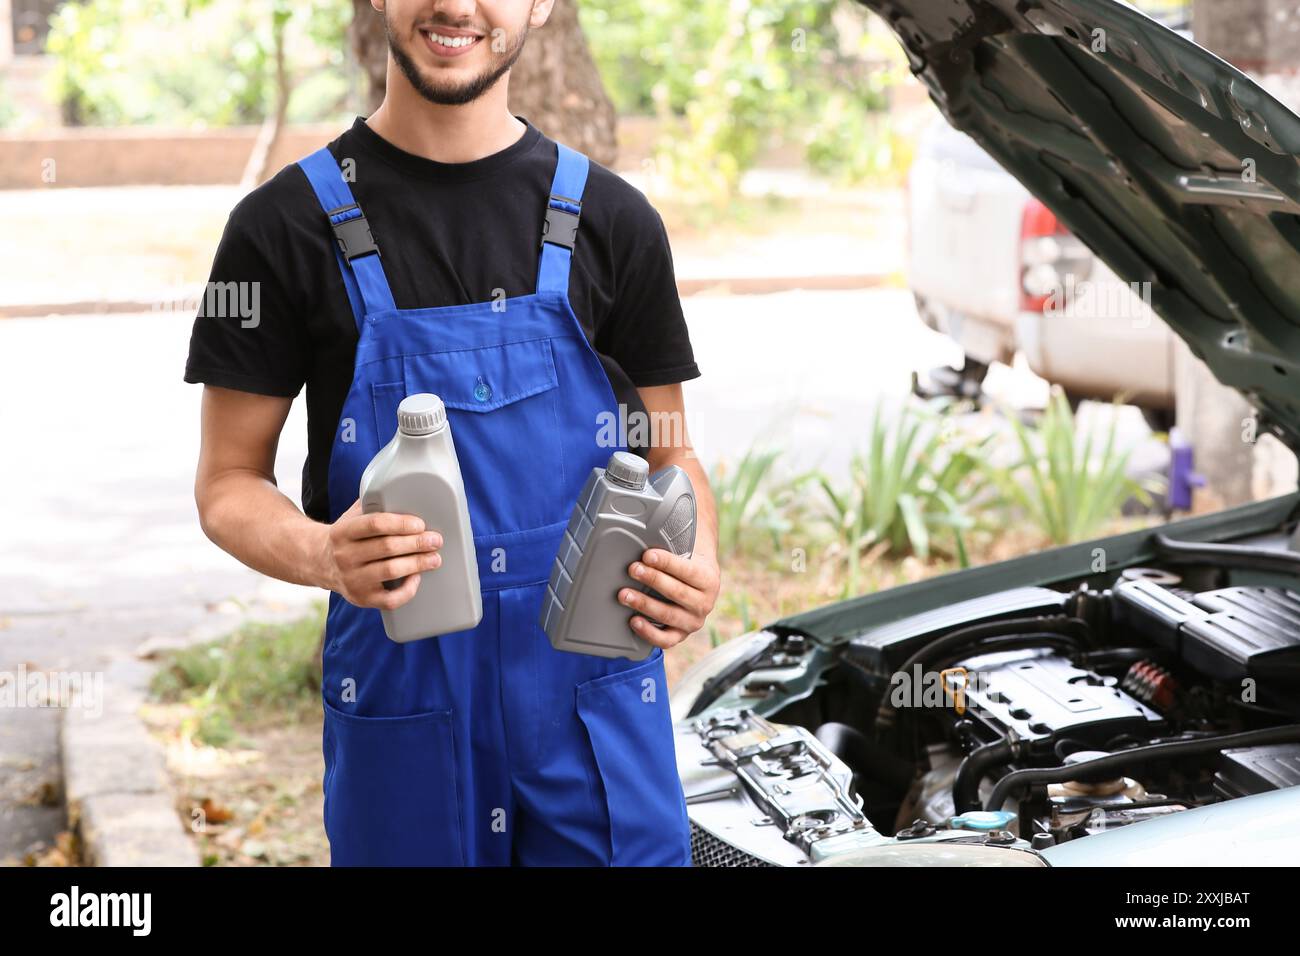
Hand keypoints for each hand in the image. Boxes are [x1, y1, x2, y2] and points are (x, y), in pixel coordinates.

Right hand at [317, 500, 442, 609]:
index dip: (401, 523)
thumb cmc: (346, 535)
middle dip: (417, 543)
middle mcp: (344, 556)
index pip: (374, 524)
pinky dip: (407, 589)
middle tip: (435, 540)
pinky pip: (389, 599)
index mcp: (342, 531)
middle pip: (387, 548)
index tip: (420, 524)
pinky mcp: (361, 598)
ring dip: (417, 564)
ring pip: (390, 571)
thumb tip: (405, 489)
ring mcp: (352, 579)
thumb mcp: (351, 516)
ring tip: (435, 558)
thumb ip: (373, 504)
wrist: (318, 562)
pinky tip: (416, 578)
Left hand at [619, 548, 720, 648]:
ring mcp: (693, 622)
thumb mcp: (687, 556)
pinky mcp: (681, 635)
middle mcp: (705, 604)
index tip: (647, 555)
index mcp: (708, 580)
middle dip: (652, 579)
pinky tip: (633, 621)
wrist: (699, 586)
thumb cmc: (686, 566)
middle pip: (677, 592)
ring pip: (668, 615)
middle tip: (633, 570)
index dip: (666, 563)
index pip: (687, 571)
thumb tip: (645, 548)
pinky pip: (665, 639)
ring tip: (625, 594)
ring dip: (644, 604)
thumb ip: (671, 552)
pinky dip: (648, 632)